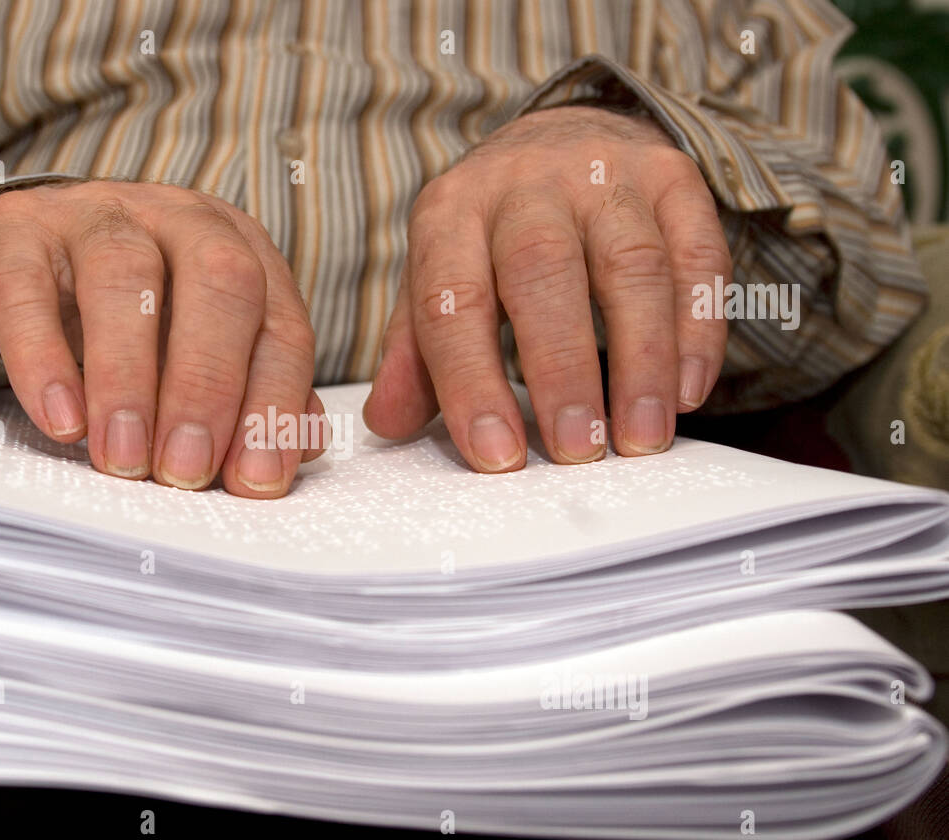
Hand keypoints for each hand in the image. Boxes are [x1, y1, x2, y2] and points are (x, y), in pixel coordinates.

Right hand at [0, 181, 324, 497]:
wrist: (23, 254)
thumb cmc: (132, 312)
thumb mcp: (199, 346)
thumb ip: (254, 390)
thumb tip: (297, 446)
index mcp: (241, 248)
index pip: (279, 325)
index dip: (271, 405)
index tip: (253, 480)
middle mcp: (180, 218)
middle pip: (219, 282)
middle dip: (209, 386)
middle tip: (187, 469)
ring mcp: (96, 214)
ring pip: (124, 279)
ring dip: (128, 380)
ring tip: (123, 457)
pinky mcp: (17, 231)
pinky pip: (27, 290)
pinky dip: (43, 362)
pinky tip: (62, 420)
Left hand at [363, 106, 730, 469]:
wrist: (562, 137)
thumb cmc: (493, 234)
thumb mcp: (438, 279)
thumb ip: (416, 354)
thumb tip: (388, 422)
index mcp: (451, 213)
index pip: (452, 301)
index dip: (472, 383)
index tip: (498, 454)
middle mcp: (525, 185)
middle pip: (542, 271)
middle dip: (561, 369)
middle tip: (578, 450)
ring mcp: (605, 175)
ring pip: (631, 265)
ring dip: (642, 360)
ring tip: (640, 437)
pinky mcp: (673, 179)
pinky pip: (697, 255)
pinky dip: (697, 329)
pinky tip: (688, 392)